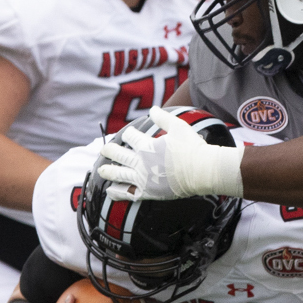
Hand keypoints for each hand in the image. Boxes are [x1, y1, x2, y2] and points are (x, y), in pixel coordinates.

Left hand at [96, 110, 240, 200]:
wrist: (201, 171)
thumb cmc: (192, 148)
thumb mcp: (178, 127)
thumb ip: (163, 118)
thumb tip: (152, 109)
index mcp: (146, 145)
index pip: (130, 137)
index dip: (128, 134)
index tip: (128, 135)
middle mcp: (140, 162)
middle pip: (119, 155)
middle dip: (110, 151)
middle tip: (104, 150)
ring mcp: (142, 178)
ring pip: (118, 174)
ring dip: (108, 172)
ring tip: (101, 170)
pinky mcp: (147, 192)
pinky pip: (127, 193)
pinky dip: (117, 192)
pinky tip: (110, 191)